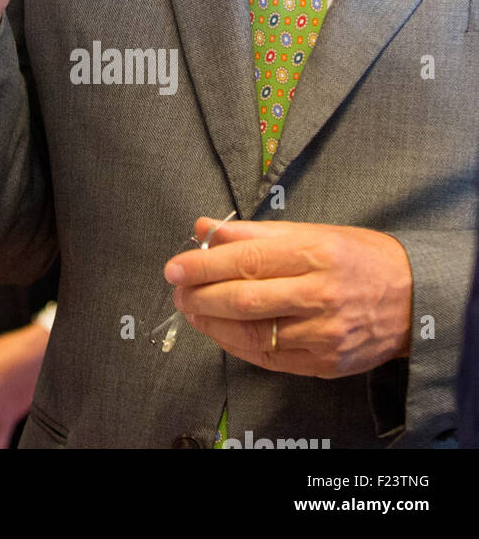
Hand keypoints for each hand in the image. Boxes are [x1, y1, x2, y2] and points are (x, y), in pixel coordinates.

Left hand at [166, 218, 412, 377]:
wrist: (415, 297)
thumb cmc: (356, 256)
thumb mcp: (309, 231)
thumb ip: (253, 233)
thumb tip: (203, 227)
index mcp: (313, 254)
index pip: (245, 261)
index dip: (203, 266)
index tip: (174, 267)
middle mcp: (319, 295)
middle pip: (244, 300)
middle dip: (200, 296)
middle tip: (177, 290)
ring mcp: (324, 334)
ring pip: (254, 335)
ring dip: (213, 324)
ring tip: (192, 311)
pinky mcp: (327, 363)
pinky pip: (271, 359)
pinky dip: (238, 346)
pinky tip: (220, 332)